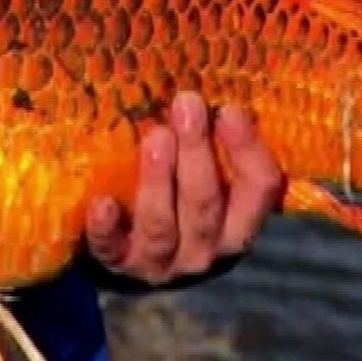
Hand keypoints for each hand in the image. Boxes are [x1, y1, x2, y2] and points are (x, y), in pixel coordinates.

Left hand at [85, 91, 282, 285]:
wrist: (132, 260)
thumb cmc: (177, 204)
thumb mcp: (206, 184)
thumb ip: (212, 149)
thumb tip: (204, 93)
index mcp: (236, 224)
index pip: (259, 189)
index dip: (248, 150)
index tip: (229, 110)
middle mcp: (206, 251)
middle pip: (205, 204)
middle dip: (197, 152)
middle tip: (187, 105)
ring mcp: (161, 263)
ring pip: (162, 225)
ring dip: (159, 180)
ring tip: (155, 137)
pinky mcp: (119, 266)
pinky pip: (112, 249)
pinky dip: (107, 228)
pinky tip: (103, 203)